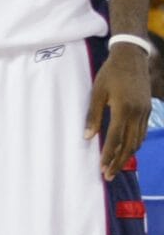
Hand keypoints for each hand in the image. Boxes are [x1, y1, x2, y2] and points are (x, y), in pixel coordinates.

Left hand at [86, 43, 150, 179]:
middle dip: (118, 162)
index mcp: (123, 109)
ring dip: (127, 156)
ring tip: (115, 167)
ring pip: (137, 141)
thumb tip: (87, 137)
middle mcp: (137, 114)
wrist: (131, 58)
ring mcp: (145, 113)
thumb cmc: (110, 73)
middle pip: (129, 145)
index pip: (115, 138)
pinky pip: (141, 133)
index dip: (108, 155)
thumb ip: (93, 115)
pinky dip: (134, 145)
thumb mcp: (97, 92)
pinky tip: (126, 151)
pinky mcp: (147, 111)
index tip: (102, 168)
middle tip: (108, 176)